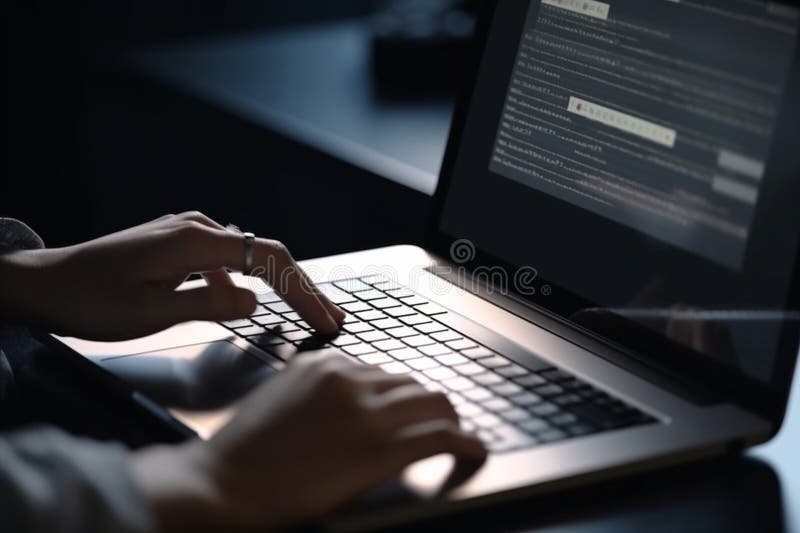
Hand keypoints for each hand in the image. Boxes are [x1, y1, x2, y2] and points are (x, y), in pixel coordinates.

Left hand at [0, 212, 344, 339]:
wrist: (42, 285)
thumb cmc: (88, 301)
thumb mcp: (151, 314)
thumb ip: (208, 305)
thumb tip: (255, 302)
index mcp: (193, 240)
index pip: (268, 259)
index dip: (303, 289)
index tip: (326, 319)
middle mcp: (196, 227)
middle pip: (265, 253)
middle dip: (301, 286)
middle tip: (330, 317)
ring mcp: (186, 233)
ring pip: (247, 257)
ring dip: (277, 284)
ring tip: (304, 311)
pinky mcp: (176, 245)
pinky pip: (223, 261)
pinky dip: (245, 281)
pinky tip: (247, 303)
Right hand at [132, 355, 486, 531]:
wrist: (224, 484)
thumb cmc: (245, 453)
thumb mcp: (281, 400)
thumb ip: (319, 392)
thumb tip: (354, 402)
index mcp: (324, 365)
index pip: (381, 372)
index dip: (398, 397)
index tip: (405, 411)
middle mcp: (350, 378)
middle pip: (411, 384)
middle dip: (422, 407)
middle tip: (432, 427)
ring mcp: (367, 410)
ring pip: (435, 402)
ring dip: (447, 422)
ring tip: (455, 440)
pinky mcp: (383, 445)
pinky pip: (443, 435)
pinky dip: (467, 443)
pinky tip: (474, 452)